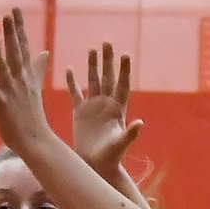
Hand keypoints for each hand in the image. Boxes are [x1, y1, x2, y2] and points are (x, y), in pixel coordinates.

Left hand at [0, 8, 51, 151]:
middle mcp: (21, 80)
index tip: (15, 11)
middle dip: (12, 33)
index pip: (24, 47)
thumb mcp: (36, 88)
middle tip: (9, 14)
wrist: (35, 139)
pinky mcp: (3, 105)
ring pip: (4, 69)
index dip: (18, 29)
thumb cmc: (32, 115)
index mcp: (27, 76)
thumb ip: (38, 69)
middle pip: (16, 52)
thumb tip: (44, 52)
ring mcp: (12, 92)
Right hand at [66, 43, 142, 175]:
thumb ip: (129, 134)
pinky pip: (75, 93)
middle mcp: (106, 105)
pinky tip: (69, 68)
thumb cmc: (110, 158)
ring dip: (92, 66)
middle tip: (107, 43)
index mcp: (117, 110)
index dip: (124, 70)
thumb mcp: (120, 145)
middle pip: (108, 77)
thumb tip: (140, 123)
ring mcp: (93, 108)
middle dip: (107, 60)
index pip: (122, 85)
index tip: (125, 54)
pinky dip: (72, 82)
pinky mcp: (80, 113)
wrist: (95, 166)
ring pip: (93, 81)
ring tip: (92, 49)